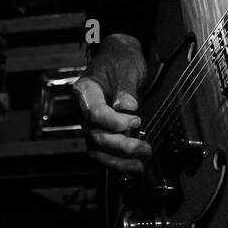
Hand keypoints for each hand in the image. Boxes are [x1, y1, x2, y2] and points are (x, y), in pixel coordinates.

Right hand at [72, 34, 151, 173]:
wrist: (118, 59)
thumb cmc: (121, 61)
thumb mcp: (127, 67)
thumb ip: (126, 88)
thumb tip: (127, 107)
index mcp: (85, 91)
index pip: (94, 113)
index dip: (114, 121)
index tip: (136, 119)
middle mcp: (82, 110)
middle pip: (96, 135)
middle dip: (121, 146)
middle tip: (145, 149)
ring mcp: (88, 124)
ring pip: (97, 149)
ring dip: (119, 161)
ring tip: (140, 166)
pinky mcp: (98, 133)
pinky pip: (102, 152)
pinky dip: (116, 162)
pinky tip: (132, 168)